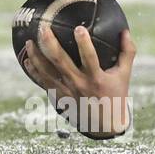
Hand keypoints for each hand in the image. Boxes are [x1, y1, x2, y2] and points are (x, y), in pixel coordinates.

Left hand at [21, 25, 136, 139]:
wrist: (104, 124)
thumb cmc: (115, 95)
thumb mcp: (124, 75)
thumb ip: (127, 52)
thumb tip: (126, 30)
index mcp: (96, 78)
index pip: (90, 58)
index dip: (84, 44)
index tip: (78, 28)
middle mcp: (79, 84)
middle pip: (61, 62)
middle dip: (50, 44)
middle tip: (43, 29)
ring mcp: (66, 91)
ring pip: (46, 72)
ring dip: (36, 56)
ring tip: (29, 41)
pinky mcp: (58, 96)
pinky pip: (43, 82)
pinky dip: (33, 70)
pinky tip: (27, 59)